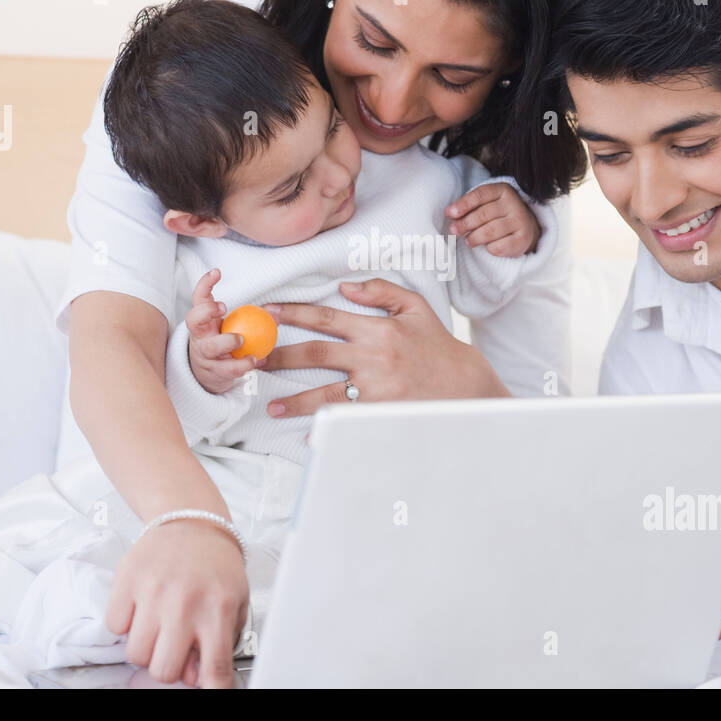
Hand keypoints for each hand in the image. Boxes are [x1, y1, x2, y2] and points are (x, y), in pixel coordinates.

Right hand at [105, 518, 248, 687]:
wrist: (192, 522)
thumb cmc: (215, 564)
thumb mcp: (235, 600)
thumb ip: (224, 639)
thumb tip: (198, 675)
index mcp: (219, 609)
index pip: (214, 668)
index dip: (210, 688)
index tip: (206, 690)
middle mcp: (186, 603)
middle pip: (164, 670)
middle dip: (168, 666)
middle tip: (173, 647)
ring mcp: (154, 592)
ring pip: (136, 654)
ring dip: (146, 647)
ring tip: (157, 625)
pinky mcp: (128, 580)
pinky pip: (115, 626)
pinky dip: (125, 623)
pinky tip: (142, 607)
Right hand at [185, 269, 257, 394]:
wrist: (210, 375)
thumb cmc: (223, 344)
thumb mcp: (232, 327)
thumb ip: (253, 318)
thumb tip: (275, 310)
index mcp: (204, 321)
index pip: (199, 299)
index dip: (205, 284)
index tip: (217, 272)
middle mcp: (199, 336)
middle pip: (194, 320)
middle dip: (206, 311)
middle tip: (223, 308)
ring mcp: (204, 355)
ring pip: (211, 347)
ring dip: (227, 341)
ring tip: (241, 340)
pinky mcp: (213, 373)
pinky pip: (227, 369)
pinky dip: (241, 365)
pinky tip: (254, 361)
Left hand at [259, 278, 509, 416]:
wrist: (466, 385)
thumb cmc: (438, 346)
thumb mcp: (416, 309)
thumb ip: (381, 291)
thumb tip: (345, 285)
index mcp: (377, 328)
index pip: (327, 317)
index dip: (294, 313)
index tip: (269, 313)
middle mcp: (373, 357)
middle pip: (316, 354)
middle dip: (281, 356)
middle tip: (254, 360)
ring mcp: (376, 388)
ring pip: (325, 393)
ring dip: (295, 401)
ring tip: (271, 406)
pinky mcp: (381, 412)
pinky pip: (346, 420)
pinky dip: (326, 429)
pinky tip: (307, 435)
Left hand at [445, 182, 540, 256]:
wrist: (526, 228)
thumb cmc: (498, 214)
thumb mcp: (486, 204)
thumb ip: (469, 206)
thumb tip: (449, 213)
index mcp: (503, 190)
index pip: (480, 195)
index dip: (463, 204)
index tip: (449, 213)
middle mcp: (514, 204)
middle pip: (483, 214)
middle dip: (465, 224)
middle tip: (454, 230)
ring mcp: (520, 221)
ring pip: (490, 231)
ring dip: (474, 238)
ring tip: (468, 240)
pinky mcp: (523, 239)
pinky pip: (498, 246)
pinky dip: (488, 248)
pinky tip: (488, 246)